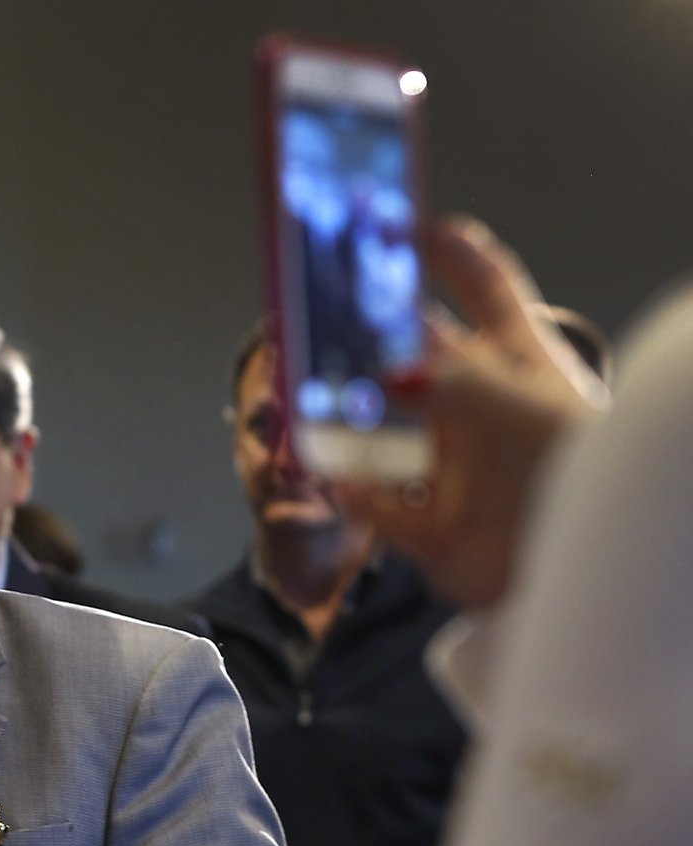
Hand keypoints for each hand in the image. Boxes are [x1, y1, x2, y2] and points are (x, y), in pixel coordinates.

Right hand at [333, 217, 608, 611]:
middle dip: (367, 339)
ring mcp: (456, 470)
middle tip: (317, 316)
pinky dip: (348, 494)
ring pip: (383, 434)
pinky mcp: (433, 530)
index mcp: (520, 364)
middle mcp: (483, 412)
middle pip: (414, 360)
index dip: (447, 253)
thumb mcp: (523, 406)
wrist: (587, 578)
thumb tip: (393, 372)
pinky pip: (374, 506)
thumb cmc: (579, 477)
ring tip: (303, 398)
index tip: (403, 223)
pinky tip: (329, 474)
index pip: (484, 289)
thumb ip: (454, 384)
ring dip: (343, 421)